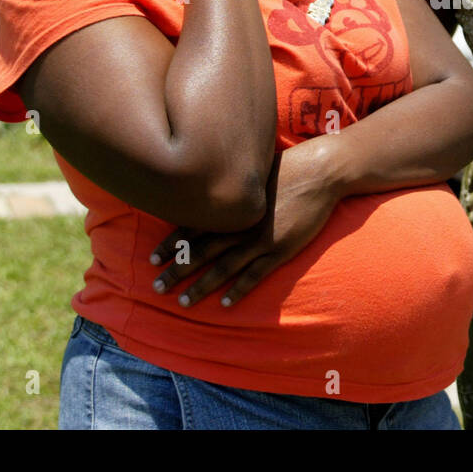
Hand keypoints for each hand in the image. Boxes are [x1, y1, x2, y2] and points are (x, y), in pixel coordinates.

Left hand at [149, 138, 342, 306]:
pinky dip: (239, 290)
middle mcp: (239, 224)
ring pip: (224, 268)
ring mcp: (260, 239)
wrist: (320, 172)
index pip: (192, 227)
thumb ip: (231, 186)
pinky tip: (225, 304)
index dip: (172, 244)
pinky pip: (255, 274)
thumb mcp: (251, 172)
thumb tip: (212, 185)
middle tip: (157, 288)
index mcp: (231, 205)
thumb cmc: (287, 167)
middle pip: (201, 251)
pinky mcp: (280, 249)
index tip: (152, 259)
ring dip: (201, 286)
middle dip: (178, 271)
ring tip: (183, 303)